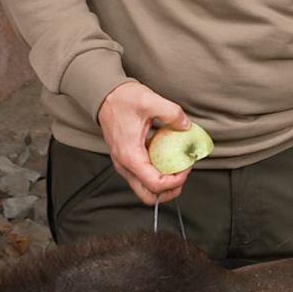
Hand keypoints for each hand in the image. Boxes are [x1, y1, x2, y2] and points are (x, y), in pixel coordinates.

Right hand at [96, 81, 194, 204]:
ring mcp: (124, 164)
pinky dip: (157, 173)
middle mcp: (125, 165)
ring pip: (145, 188)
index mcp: (130, 156)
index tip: (187, 166)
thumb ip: (172, 113)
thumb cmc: (122, 100)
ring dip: (164, 183)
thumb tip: (186, 126)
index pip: (155, 185)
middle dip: (170, 190)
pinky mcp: (126, 159)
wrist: (105, 96)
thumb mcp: (150, 101)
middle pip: (149, 196)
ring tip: (177, 167)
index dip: (176, 181)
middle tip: (183, 173)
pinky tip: (167, 158)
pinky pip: (143, 176)